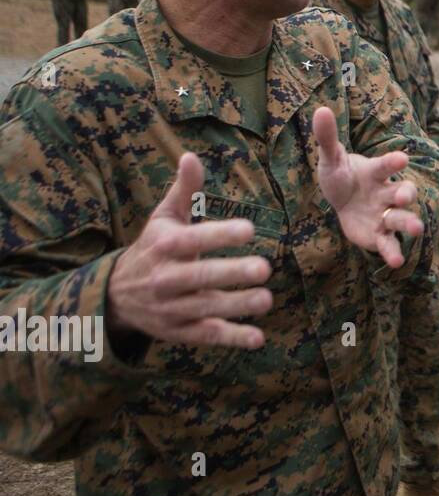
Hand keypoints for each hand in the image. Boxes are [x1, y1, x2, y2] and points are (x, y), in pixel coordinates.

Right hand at [106, 153, 272, 348]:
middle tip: (264, 268)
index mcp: (164, 246)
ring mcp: (171, 308)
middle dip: (230, 274)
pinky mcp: (179, 332)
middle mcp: (165, 278)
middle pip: (199, 277)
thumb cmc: (153, 248)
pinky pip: (206, 336)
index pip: (193, 239)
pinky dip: (231, 339)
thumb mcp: (162, 218)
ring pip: (205, 309)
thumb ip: (183, 190)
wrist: (115, 295)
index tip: (250, 228)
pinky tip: (258, 338)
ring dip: (236, 306)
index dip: (219, 235)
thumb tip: (191, 155)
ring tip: (267, 299)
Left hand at [311, 106, 422, 267]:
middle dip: (405, 193)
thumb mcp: (331, 158)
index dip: (393, 162)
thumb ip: (328, 137)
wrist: (342, 200)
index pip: (385, 165)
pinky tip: (396, 262)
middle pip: (400, 192)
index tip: (402, 158)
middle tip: (407, 194)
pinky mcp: (377, 235)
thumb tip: (319, 109)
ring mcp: (384, 215)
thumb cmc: (341, 176)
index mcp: (376, 172)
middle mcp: (385, 193)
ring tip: (416, 229)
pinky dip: (392, 252)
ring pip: (400, 219)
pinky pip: (388, 244)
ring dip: (408, 223)